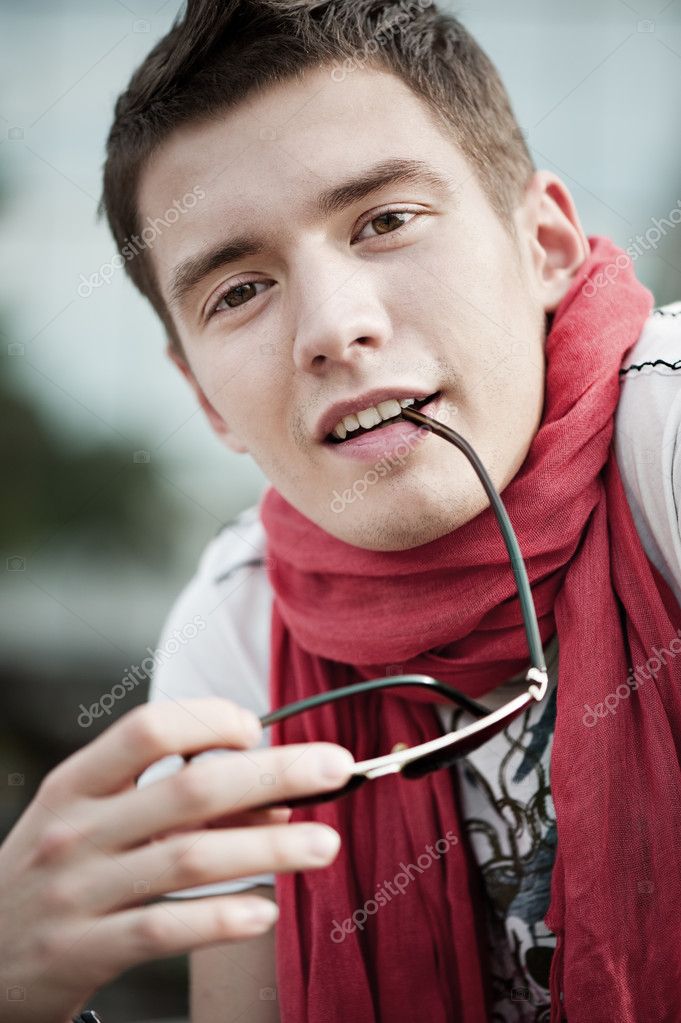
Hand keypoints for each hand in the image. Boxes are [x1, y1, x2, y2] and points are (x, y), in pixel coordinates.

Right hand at [0, 697, 353, 1021]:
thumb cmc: (58, 868)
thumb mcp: (94, 818)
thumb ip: (172, 799)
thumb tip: (276, 795)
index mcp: (77, 783)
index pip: (148, 729)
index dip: (210, 720)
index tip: (257, 729)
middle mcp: (76, 830)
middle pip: (190, 790)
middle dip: (274, 773)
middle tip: (336, 768)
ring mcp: (78, 893)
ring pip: (190, 859)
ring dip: (269, 847)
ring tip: (325, 845)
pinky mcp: (84, 952)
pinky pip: (166, 930)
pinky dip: (223, 917)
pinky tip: (267, 911)